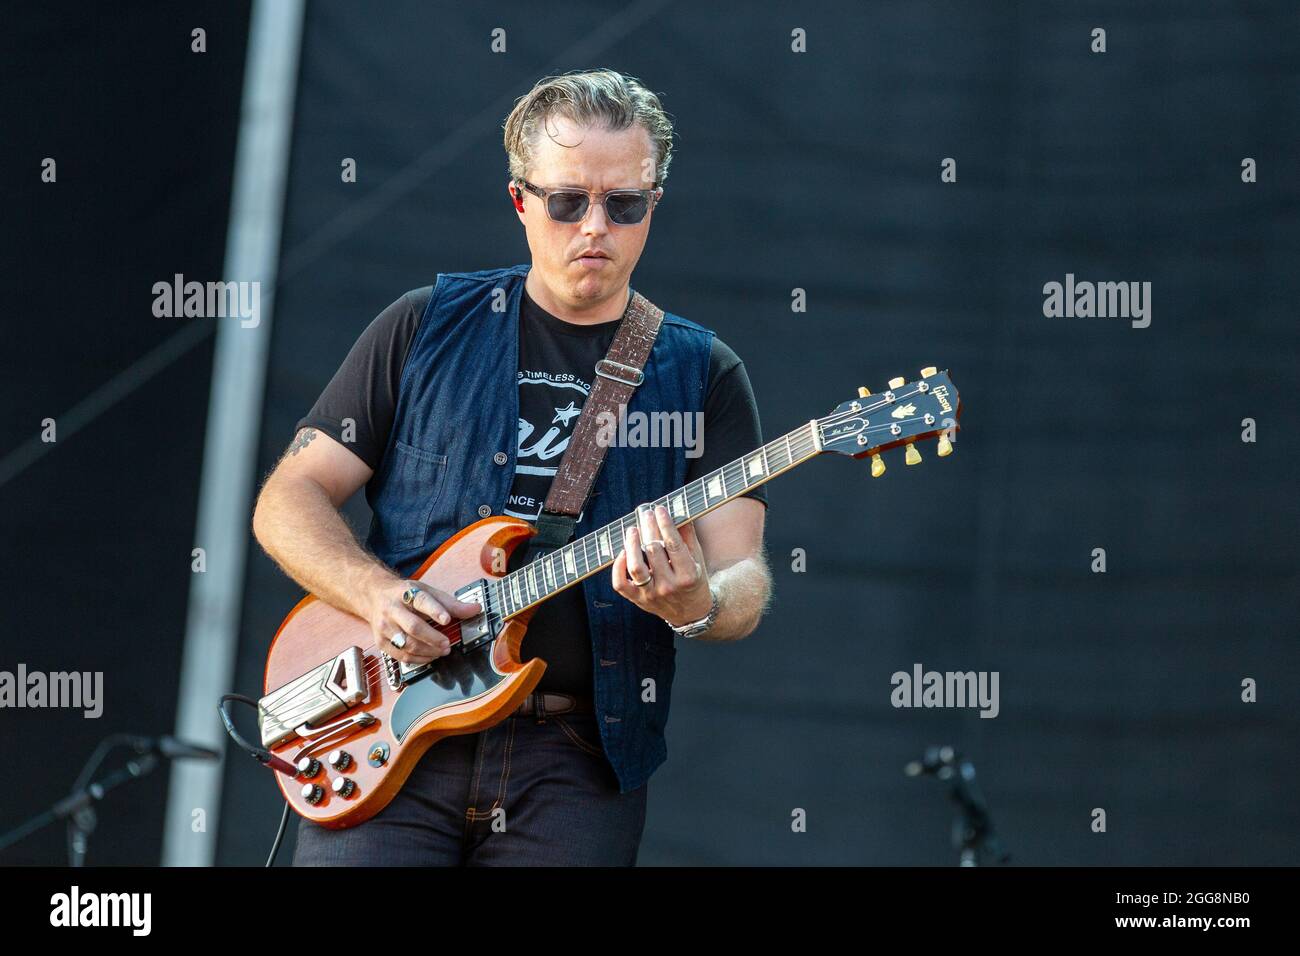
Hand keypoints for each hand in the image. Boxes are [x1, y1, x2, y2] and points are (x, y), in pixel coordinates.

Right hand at [364, 576, 481, 664]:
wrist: (374, 596)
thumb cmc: (404, 595)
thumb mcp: (427, 591)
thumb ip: (451, 603)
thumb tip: (475, 609)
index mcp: (405, 593)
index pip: (421, 600)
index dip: (435, 610)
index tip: (447, 619)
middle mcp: (392, 610)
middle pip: (413, 627)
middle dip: (433, 638)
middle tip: (448, 643)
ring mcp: (384, 627)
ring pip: (407, 644)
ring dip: (428, 651)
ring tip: (443, 650)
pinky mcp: (381, 642)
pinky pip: (401, 656)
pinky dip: (418, 659)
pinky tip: (430, 656)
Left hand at [612, 503, 711, 626]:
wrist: (690, 613)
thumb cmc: (694, 581)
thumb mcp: (697, 559)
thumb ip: (687, 536)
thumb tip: (676, 511)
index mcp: (688, 576)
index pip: (674, 545)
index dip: (665, 525)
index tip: (660, 510)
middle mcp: (669, 586)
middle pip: (653, 551)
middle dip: (649, 528)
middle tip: (646, 513)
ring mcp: (651, 594)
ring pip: (636, 567)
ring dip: (631, 545)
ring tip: (632, 530)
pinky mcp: (638, 600)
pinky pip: (620, 584)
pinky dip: (618, 567)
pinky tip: (623, 552)